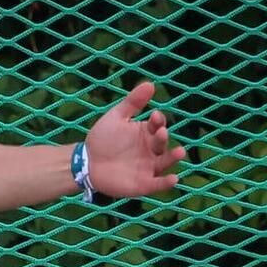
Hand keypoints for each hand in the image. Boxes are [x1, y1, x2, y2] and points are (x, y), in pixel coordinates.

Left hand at [82, 81, 185, 198]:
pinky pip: (157, 184)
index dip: (158, 121)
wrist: (86, 162)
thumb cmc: (102, 139)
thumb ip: (132, 103)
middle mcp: (151, 150)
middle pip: (162, 143)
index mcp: (146, 133)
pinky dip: (166, 182)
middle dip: (163, 137)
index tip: (153, 116)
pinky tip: (173, 178)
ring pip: (165, 162)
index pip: (157, 125)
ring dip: (173, 157)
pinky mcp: (143, 184)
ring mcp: (148, 167)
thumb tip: (150, 83)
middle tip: (160, 132)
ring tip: (180, 152)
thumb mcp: (116, 118)